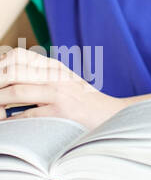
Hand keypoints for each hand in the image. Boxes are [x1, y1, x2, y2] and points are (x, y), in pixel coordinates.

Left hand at [0, 47, 127, 128]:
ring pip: (15, 93)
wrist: (110, 115)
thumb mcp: (63, 82)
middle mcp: (56, 76)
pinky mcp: (60, 112)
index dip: (0, 65)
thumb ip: (40, 77)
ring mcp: (59, 93)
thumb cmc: (82, 101)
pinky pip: (25, 116)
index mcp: (54, 67)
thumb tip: (7, 77)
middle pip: (12, 72)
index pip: (17, 56)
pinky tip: (7, 122)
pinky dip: (11, 121)